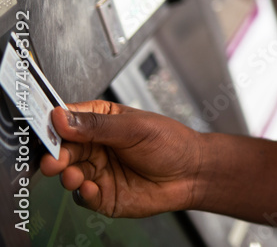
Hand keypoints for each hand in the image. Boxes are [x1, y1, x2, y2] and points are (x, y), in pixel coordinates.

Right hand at [39, 101, 203, 217]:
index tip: (46, 129)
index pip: (68, 120)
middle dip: (55, 155)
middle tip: (54, 160)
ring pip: (69, 173)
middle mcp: (94, 146)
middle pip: (63, 149)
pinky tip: (90, 188)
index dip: (55, 125)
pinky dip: (83, 194)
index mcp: (100, 121)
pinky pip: (83, 197)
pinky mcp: (101, 195)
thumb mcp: (135, 127)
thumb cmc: (171, 143)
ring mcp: (96, 171)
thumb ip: (98, 125)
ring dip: (67, 175)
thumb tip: (62, 118)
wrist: (192, 173)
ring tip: (74, 175)